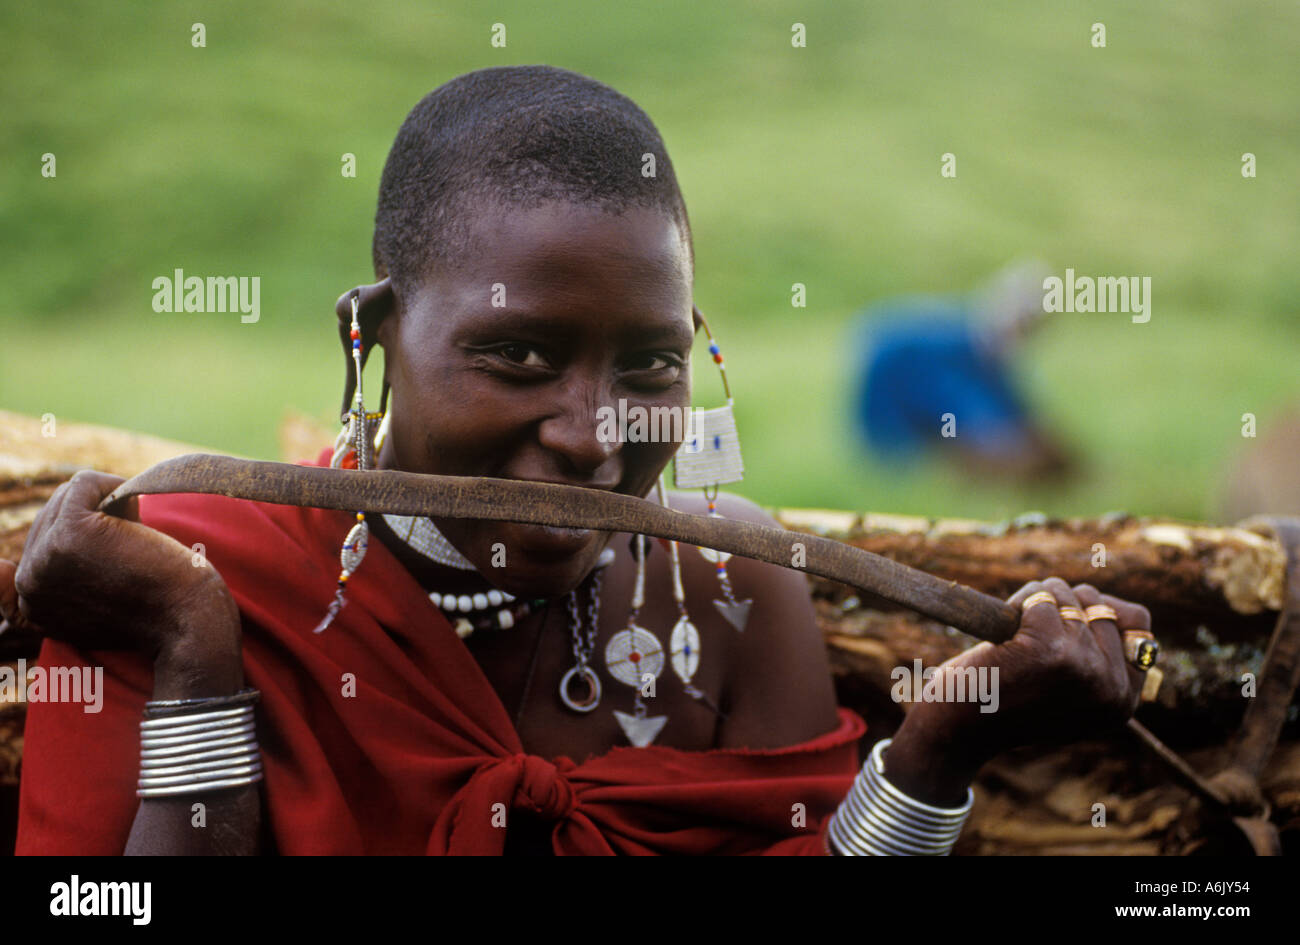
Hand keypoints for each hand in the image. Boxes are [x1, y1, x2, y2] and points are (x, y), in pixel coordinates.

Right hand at [0, 470, 241, 687]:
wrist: (187, 617)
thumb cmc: (159, 606)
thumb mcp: (97, 602)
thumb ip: (70, 575)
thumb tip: (60, 524)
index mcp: (31, 603)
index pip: (41, 542)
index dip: (82, 536)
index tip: (113, 555)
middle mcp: (29, 583)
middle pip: (53, 515)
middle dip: (98, 517)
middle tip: (133, 544)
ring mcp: (44, 557)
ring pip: (69, 497)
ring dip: (109, 504)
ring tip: (136, 535)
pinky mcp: (70, 532)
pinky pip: (84, 484)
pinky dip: (114, 485)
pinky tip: (136, 506)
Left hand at [886, 578, 1148, 800]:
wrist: (957, 732)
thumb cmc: (1004, 704)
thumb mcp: (1067, 695)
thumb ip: (1097, 662)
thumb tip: (1109, 606)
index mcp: (1122, 701)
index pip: (1139, 629)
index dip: (1103, 612)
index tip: (1069, 619)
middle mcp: (1111, 687)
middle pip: (1100, 604)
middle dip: (1061, 604)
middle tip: (1029, 635)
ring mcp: (1083, 666)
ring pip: (1067, 595)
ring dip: (1034, 602)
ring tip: (1012, 638)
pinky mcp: (1049, 648)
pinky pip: (1040, 596)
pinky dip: (1017, 602)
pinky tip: (1001, 631)